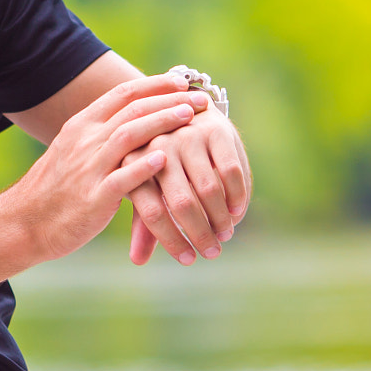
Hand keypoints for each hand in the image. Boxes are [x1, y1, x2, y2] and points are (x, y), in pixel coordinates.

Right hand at [0, 73, 211, 263]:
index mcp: (80, 126)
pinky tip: (164, 158)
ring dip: (161, 123)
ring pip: (128, 136)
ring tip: (188, 118)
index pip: (122, 94)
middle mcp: (84, 141)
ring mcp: (87, 168)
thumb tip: (132, 122)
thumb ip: (101, 137)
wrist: (23, 223)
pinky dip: (143, 167)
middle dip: (168, 101)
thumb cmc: (55, 190)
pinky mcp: (92, 197)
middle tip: (199, 99)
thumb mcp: (73, 152)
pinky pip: (121, 178)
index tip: (181, 81)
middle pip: (131, 110)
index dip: (154, 85)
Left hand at [126, 107, 249, 264]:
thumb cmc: (161, 162)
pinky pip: (231, 172)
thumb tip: (137, 261)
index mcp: (134, 164)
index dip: (170, 241)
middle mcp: (158, 147)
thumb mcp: (148, 187)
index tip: (188, 260)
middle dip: (199, 234)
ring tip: (224, 235)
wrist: (184, 110)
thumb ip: (144, 223)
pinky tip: (236, 212)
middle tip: (211, 253)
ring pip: (208, 190)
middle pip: (181, 204)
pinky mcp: (216, 131)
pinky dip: (237, 198)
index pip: (151, 213)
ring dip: (220, 219)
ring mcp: (187, 136)